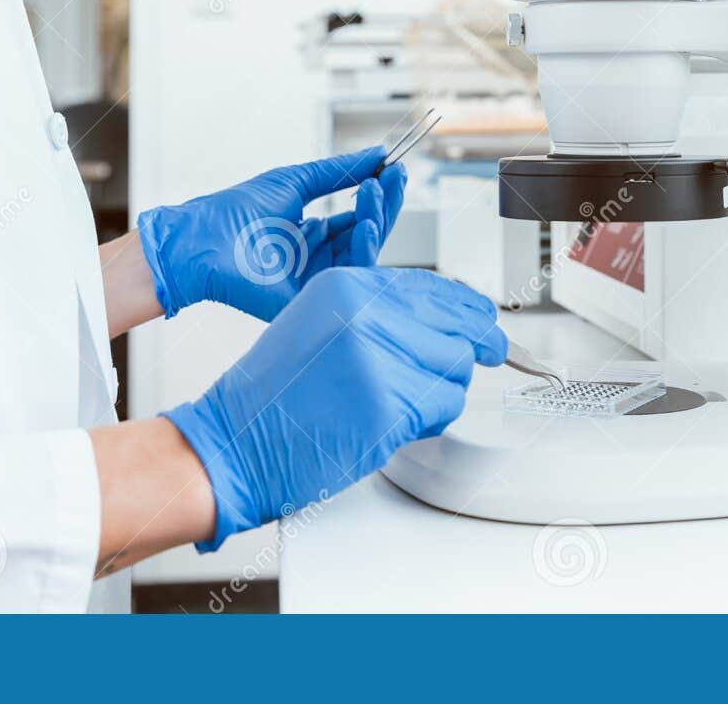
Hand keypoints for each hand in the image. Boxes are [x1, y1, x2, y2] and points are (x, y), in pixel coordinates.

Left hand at [136, 146, 404, 319]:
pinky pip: (347, 279)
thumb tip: (376, 154)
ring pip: (363, 256)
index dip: (378, 195)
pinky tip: (364, 223)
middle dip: (384, 206)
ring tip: (375, 192)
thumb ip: (337, 172)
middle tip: (396, 177)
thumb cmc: (236, 212)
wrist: (201, 239)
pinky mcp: (311, 300)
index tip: (395, 169)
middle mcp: (319, 262)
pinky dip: (361, 250)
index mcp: (314, 238)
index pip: (357, 219)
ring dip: (375, 222)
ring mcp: (316, 282)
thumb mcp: (294, 182)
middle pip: (366, 237)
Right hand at [163, 266, 505, 550]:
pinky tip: (401, 422)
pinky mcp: (389, 403)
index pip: (430, 287)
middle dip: (474, 345)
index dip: (466, 305)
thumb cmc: (270, 397)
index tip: (485, 317)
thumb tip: (442, 322)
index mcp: (346, 286)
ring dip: (445, 388)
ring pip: (456, 366)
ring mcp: (377, 356)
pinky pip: (443, 404)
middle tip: (494, 353)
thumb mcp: (318, 325)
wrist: (233, 442)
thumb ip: (376, 315)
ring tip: (407, 402)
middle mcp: (363, 312)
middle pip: (454, 323)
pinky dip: (433, 418)